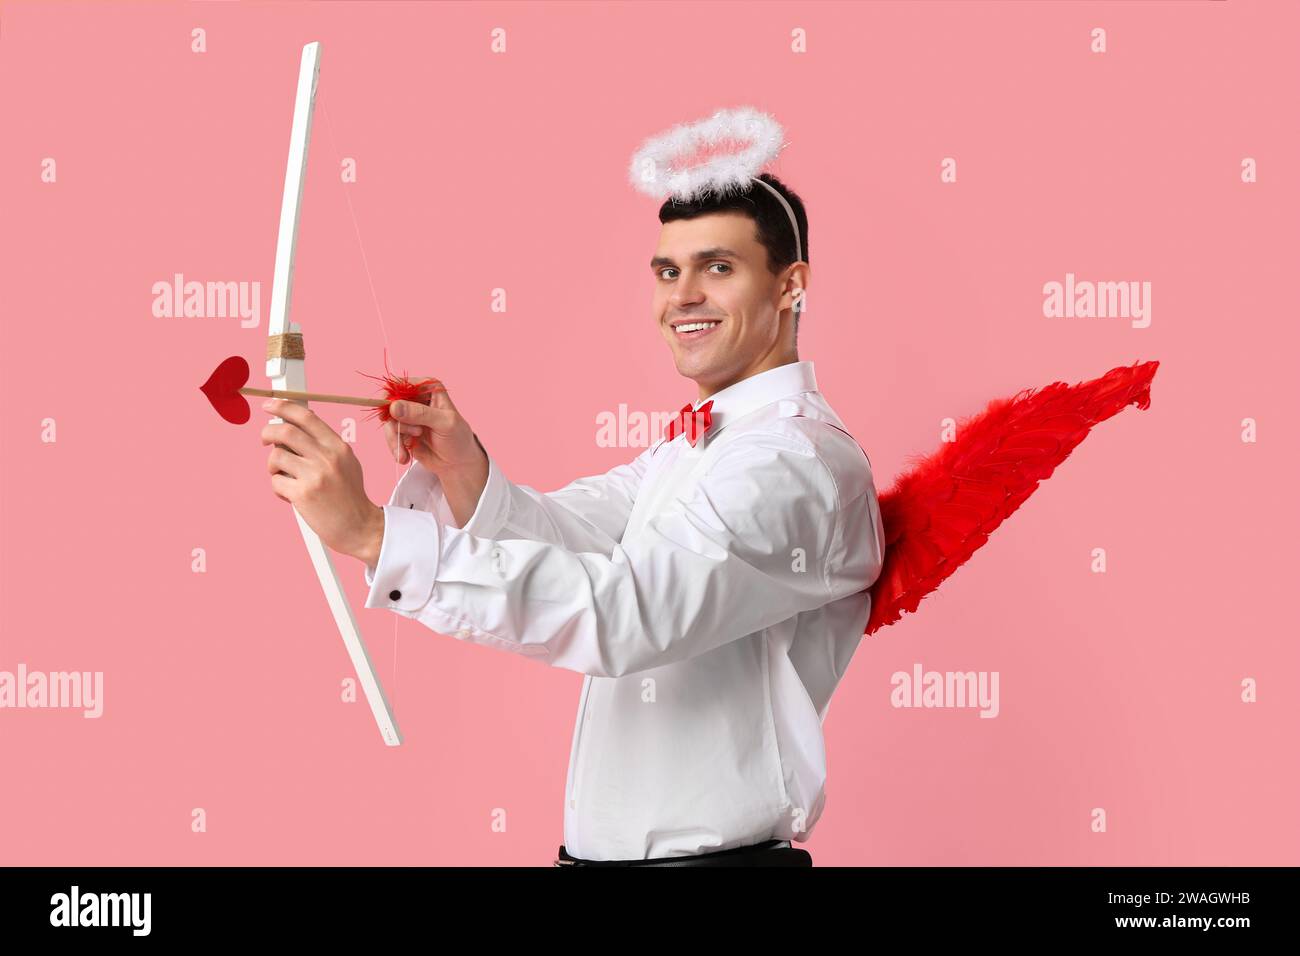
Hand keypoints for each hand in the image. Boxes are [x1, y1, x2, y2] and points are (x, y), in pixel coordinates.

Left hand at [261, 399, 384, 564]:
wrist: (360, 527)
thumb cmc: (349, 497)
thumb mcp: (346, 463)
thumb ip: (324, 445)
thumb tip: (293, 429)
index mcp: (338, 446)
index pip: (306, 417)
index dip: (284, 406)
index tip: (269, 405)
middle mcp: (327, 457)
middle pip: (285, 432)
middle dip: (267, 433)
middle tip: (264, 440)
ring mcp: (315, 475)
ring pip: (276, 457)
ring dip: (273, 467)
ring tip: (284, 477)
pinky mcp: (303, 494)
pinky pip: (276, 482)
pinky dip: (278, 489)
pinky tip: (291, 496)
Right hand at [382, 378, 484, 474]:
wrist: (458, 464)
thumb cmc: (458, 439)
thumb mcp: (445, 423)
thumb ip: (421, 413)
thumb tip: (394, 407)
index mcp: (428, 389)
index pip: (401, 384)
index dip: (390, 398)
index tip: (388, 414)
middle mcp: (416, 399)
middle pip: (389, 405)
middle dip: (397, 424)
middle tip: (416, 434)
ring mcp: (408, 416)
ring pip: (389, 422)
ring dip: (396, 439)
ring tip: (408, 451)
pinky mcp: (404, 432)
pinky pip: (390, 436)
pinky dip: (395, 447)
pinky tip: (404, 457)